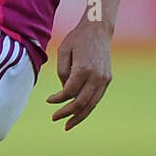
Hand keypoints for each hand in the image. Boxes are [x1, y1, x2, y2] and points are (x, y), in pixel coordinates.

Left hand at [46, 16, 112, 130]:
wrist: (98, 30)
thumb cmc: (77, 39)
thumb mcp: (63, 51)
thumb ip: (62, 72)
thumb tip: (64, 91)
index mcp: (84, 68)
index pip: (69, 92)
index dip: (58, 99)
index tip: (48, 100)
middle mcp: (96, 76)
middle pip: (81, 102)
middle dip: (67, 113)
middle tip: (54, 118)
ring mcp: (104, 79)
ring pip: (91, 104)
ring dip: (79, 116)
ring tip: (67, 125)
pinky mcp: (107, 79)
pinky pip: (97, 98)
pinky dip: (87, 108)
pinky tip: (78, 114)